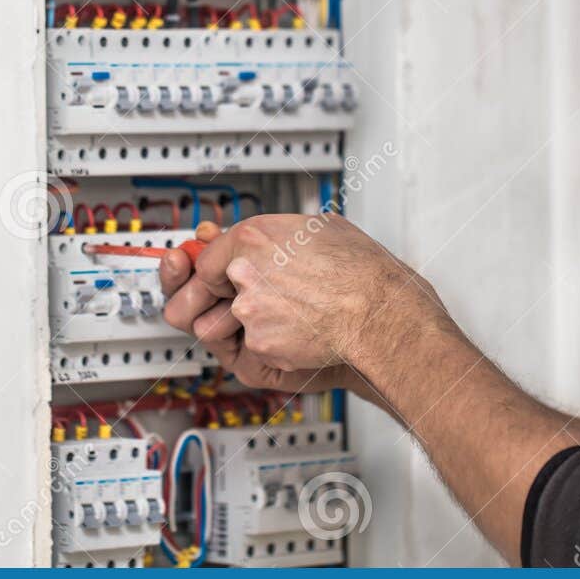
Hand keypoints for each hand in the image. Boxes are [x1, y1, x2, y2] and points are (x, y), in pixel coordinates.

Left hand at [160, 214, 439, 379]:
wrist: (382, 314)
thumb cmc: (361, 272)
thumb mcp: (315, 229)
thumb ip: (267, 233)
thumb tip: (236, 235)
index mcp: (252, 236)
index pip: (204, 256)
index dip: (209, 271)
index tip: (207, 276)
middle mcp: (242, 270)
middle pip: (196, 293)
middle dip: (206, 302)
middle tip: (229, 305)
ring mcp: (248, 309)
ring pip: (222, 326)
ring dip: (241, 328)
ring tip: (282, 320)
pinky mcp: (259, 343)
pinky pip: (250, 350)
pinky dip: (270, 348)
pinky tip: (299, 335)